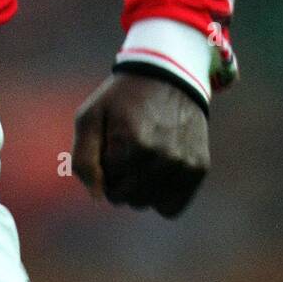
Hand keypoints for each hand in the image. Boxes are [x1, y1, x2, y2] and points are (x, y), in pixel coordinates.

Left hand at [72, 72, 209, 216]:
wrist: (169, 74)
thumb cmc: (123, 99)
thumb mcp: (90, 117)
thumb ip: (84, 160)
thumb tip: (98, 199)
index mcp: (132, 143)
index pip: (106, 186)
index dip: (106, 165)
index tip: (113, 140)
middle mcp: (161, 157)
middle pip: (127, 199)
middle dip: (122, 180)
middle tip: (129, 148)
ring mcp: (183, 164)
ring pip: (149, 204)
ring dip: (142, 187)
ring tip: (146, 155)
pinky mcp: (199, 168)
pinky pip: (172, 207)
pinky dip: (163, 195)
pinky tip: (161, 168)